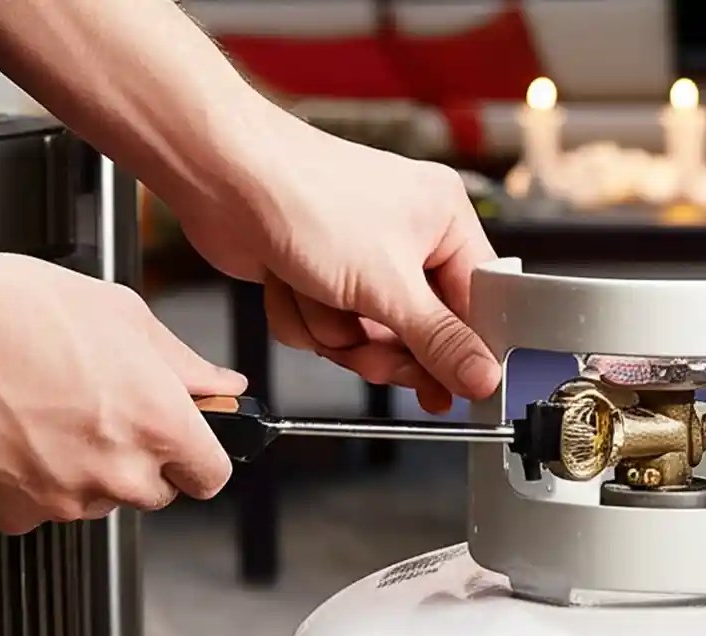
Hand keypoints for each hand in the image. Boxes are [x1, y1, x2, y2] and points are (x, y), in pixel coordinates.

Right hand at [0, 231, 244, 533]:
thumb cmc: (14, 311)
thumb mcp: (124, 315)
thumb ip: (185, 364)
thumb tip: (222, 385)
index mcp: (158, 424)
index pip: (211, 475)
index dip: (200, 456)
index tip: (187, 444)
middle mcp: (118, 472)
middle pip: (155, 491)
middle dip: (140, 459)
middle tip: (103, 411)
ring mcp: (64, 500)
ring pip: (96, 499)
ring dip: (85, 469)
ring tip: (48, 409)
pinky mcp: (13, 514)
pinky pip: (40, 508)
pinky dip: (32, 482)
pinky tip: (13, 433)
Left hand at [175, 116, 501, 413]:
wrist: (223, 176)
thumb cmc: (306, 197)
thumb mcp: (388, 285)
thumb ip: (439, 340)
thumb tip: (482, 375)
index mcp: (444, 219)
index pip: (477, 304)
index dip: (464, 352)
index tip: (455, 390)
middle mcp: (407, 237)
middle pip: (418, 333)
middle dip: (380, 346)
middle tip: (368, 354)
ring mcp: (360, 259)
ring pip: (365, 339)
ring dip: (332, 330)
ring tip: (316, 295)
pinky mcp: (318, 277)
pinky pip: (324, 331)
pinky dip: (301, 319)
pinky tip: (289, 286)